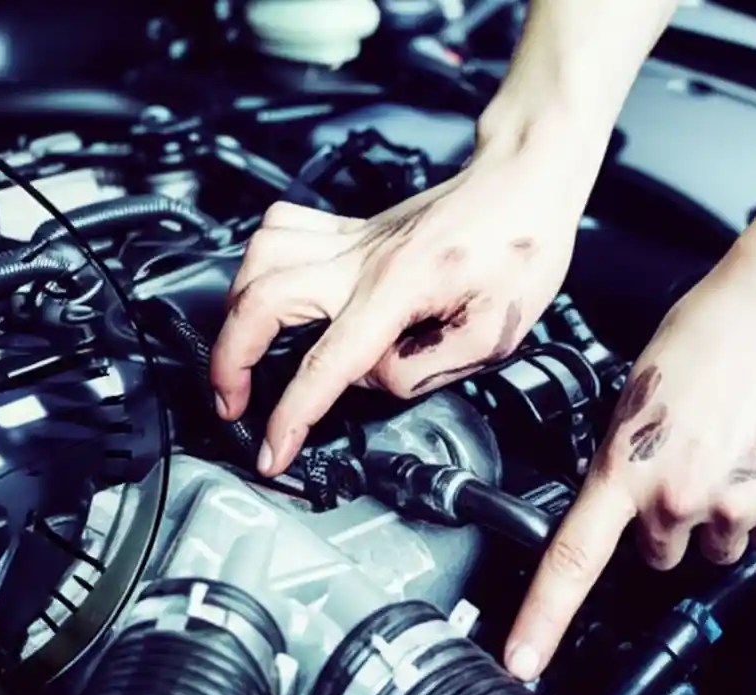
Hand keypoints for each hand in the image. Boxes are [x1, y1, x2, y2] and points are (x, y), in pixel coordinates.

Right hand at [210, 149, 590, 475]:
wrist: (526, 182)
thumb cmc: (519, 248)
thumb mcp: (492, 334)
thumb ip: (423, 370)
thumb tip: (372, 379)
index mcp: (397, 289)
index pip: (325, 364)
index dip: (290, 418)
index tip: (271, 451)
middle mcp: (362, 259)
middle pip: (260, 301)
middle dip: (229, 362)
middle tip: (231, 402)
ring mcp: (351, 237)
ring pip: (259, 257)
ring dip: (235, 309)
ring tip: (241, 349)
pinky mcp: (351, 227)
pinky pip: (281, 227)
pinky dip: (259, 261)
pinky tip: (268, 289)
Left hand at [504, 274, 755, 680]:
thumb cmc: (706, 335)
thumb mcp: (634, 396)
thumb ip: (624, 459)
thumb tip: (622, 493)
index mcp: (621, 468)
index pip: (571, 559)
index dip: (543, 617)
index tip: (525, 657)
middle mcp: (673, 496)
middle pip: (658, 553)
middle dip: (668, 520)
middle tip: (686, 461)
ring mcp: (730, 504)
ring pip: (715, 545)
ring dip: (719, 512)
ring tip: (728, 449)